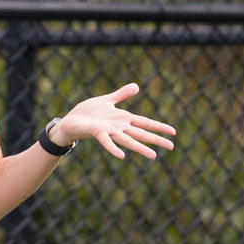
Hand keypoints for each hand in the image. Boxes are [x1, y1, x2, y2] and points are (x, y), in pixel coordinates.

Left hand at [51, 83, 175, 159]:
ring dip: (140, 148)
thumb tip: (137, 86)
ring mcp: (109, 131)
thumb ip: (122, 95)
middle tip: (172, 146)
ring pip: (128, 140)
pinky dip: (113, 148)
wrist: (70, 120)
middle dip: (156, 139)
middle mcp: (119, 127)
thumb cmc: (88, 112)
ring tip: (153, 156)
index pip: (145, 123)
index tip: (173, 132)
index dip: (159, 127)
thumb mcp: (108, 100)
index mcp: (123, 119)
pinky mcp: (97, 133)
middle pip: (141, 134)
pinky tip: (121, 156)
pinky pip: (107, 142)